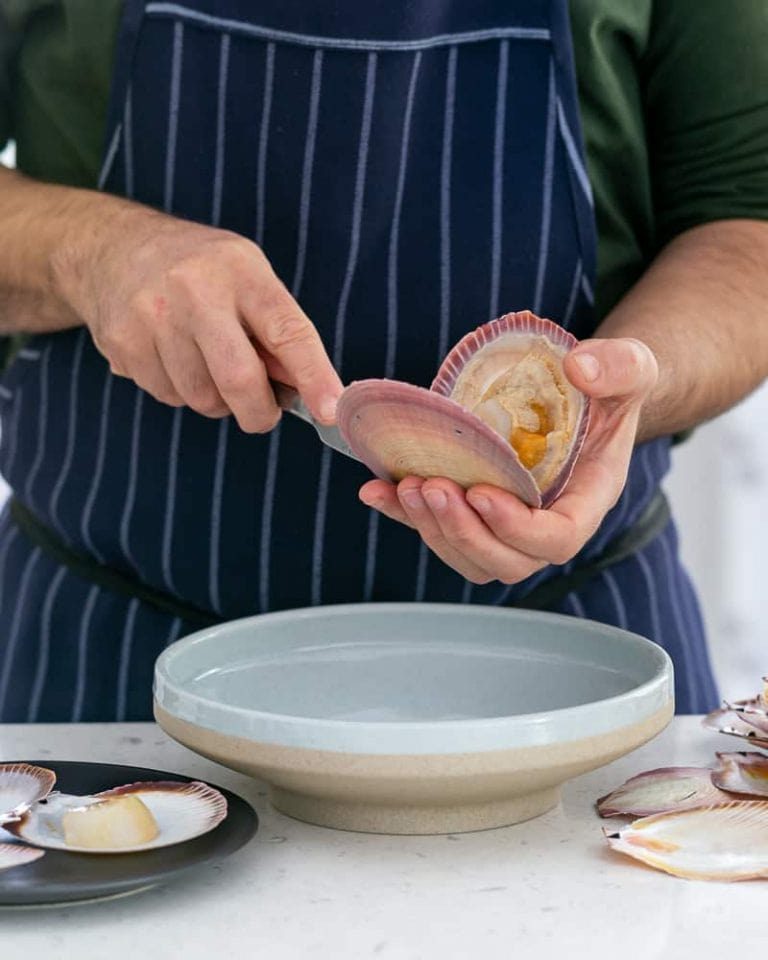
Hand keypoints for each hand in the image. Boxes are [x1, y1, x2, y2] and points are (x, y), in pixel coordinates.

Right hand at [54, 204, 342, 431]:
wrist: (113, 246)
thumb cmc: (201, 270)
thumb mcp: (249, 277)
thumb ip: (279, 331)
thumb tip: (310, 391)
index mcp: (241, 270)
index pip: (287, 331)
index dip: (314, 376)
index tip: (331, 410)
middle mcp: (195, 289)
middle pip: (239, 379)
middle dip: (259, 412)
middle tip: (263, 414)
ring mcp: (153, 316)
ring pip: (202, 398)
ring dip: (216, 400)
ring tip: (208, 366)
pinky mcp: (123, 343)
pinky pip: (168, 397)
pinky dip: (181, 393)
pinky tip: (174, 360)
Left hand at [358, 338, 658, 583]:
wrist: (588, 395)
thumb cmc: (613, 386)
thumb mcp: (632, 367)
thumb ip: (618, 366)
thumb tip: (581, 369)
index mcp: (589, 498)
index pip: (558, 538)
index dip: (517, 528)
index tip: (482, 493)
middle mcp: (549, 523)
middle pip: (507, 561)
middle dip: (465, 532)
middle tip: (434, 487)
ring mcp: (509, 524)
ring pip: (470, 557)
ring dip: (433, 530)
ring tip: (408, 485)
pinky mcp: (474, 510)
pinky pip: (438, 529)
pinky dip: (404, 515)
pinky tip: (376, 490)